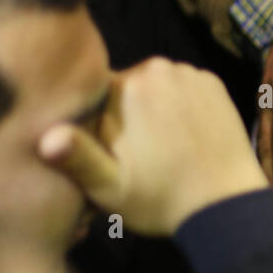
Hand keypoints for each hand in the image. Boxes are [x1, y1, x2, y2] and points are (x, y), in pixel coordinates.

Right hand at [38, 57, 267, 234]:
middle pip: (124, 87)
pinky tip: (184, 137)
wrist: (226, 204)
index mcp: (124, 86)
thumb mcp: (108, 188)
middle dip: (122, 113)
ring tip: (162, 148)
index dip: (94, 122)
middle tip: (137, 154)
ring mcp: (190, 73)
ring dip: (152, 108)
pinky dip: (179, 106)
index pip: (91, 93)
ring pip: (154, 86)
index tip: (108, 151)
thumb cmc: (160, 199)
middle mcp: (157, 68)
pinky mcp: (214, 83)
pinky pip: (182, 88)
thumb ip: (76, 158)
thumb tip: (46, 136)